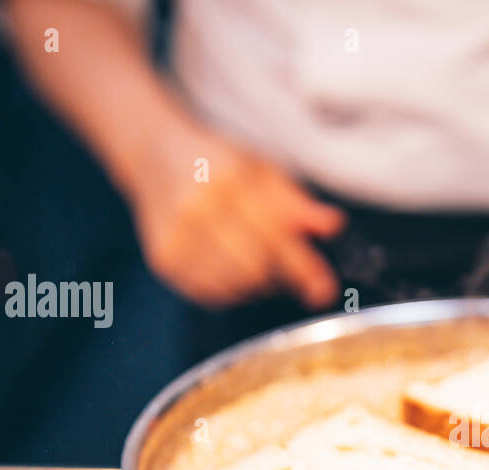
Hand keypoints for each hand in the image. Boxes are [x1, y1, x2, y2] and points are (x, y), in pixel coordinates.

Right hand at [125, 119, 344, 308]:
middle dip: (281, 276)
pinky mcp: (164, 259)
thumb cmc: (218, 164)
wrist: (156, 155)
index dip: (305, 268)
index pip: (277, 237)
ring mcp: (177, 237)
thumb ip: (297, 202)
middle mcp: (199, 210)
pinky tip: (232, 267)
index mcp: (230, 182)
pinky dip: (231, 289)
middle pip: (256, 269)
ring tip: (257, 261)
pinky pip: (211, 294)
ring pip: (235, 286)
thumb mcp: (262, 170)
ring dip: (257, 285)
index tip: (323, 289)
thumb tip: (332, 226)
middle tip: (286, 266)